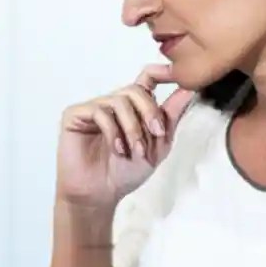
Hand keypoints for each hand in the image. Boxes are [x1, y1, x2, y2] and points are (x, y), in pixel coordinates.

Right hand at [56, 64, 194, 209]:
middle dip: (150, 112)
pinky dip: (113, 131)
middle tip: (157, 133)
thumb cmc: (124, 173)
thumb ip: (171, 118)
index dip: (163, 71)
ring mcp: (93, 108)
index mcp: (133, 108)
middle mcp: (113, 104)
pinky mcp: (75, 115)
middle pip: (136, 89)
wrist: (99, 195)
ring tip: (135, 150)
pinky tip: (117, 149)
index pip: (147, 77)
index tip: (180, 75)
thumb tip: (189, 90)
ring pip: (120, 100)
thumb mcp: (158, 146)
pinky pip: (99, 111)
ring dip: (133, 127)